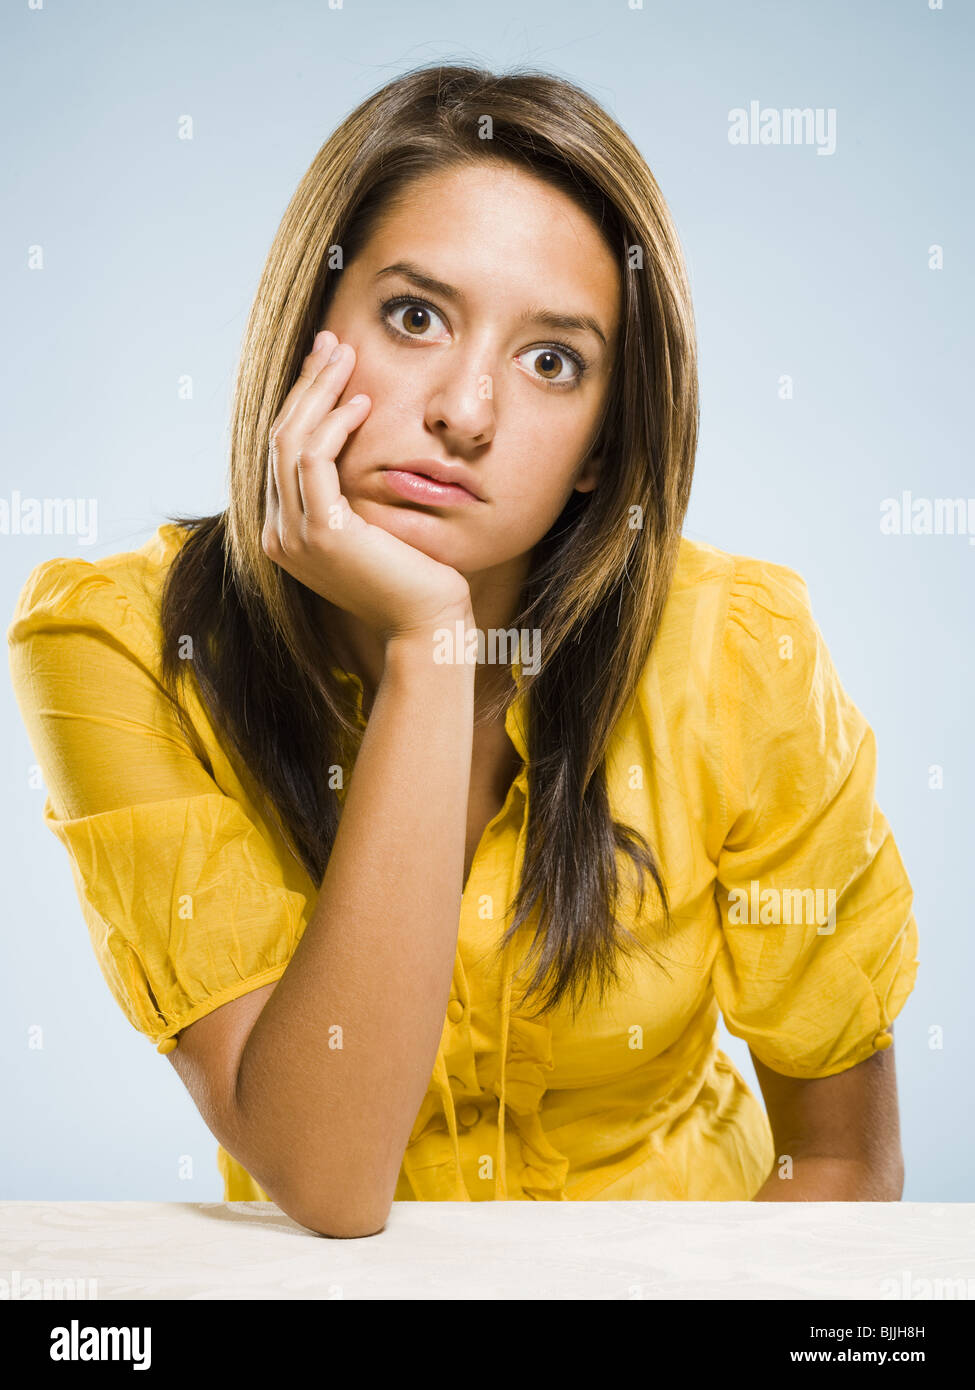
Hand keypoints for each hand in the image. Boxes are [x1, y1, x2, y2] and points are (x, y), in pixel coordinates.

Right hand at [263, 330, 472, 643]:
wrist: (429, 623)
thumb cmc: (414, 576)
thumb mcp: (373, 526)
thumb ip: (351, 494)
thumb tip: (358, 440)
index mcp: (285, 533)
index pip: (283, 452)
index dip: (302, 401)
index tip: (328, 364)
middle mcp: (277, 536)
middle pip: (280, 438)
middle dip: (306, 385)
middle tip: (333, 343)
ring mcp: (293, 537)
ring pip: (291, 442)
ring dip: (318, 392)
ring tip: (347, 357)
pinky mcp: (320, 534)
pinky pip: (315, 461)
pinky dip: (336, 425)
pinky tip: (363, 402)